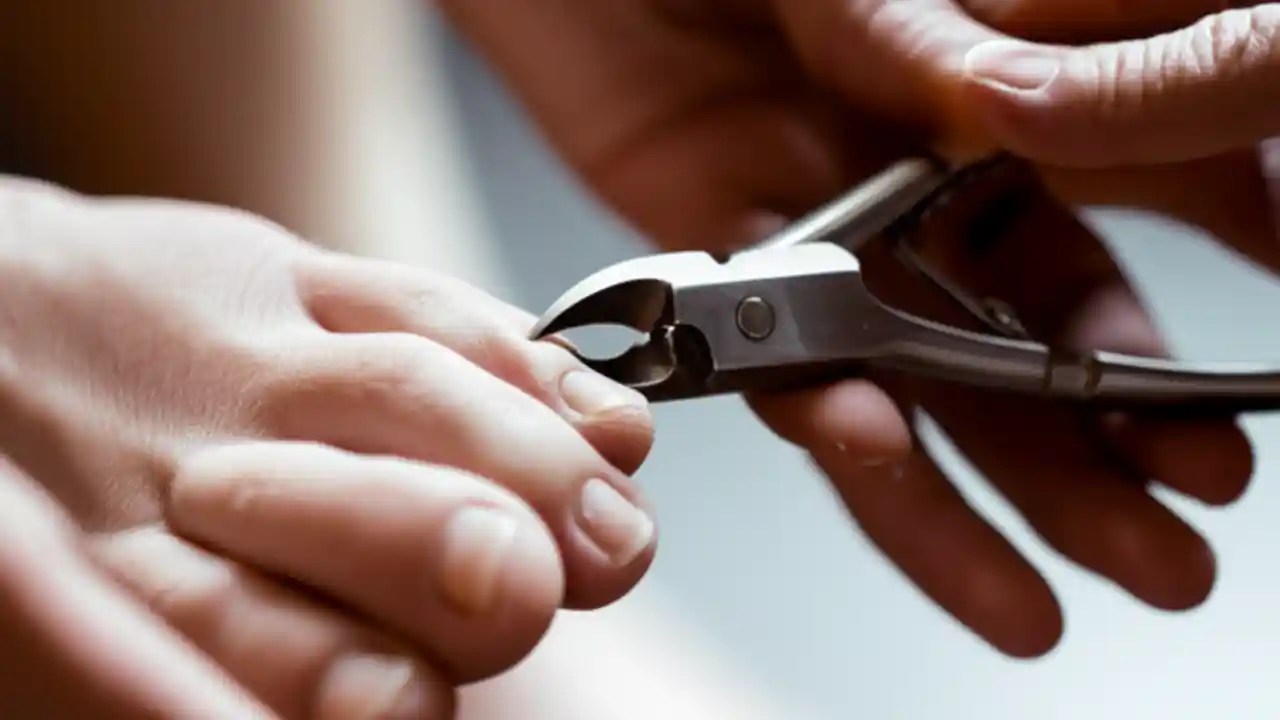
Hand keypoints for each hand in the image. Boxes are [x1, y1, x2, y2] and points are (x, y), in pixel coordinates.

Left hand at [0, 176, 656, 716]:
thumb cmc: (34, 501)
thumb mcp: (82, 622)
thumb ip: (250, 657)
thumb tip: (397, 697)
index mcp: (132, 587)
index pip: (282, 658)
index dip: (367, 686)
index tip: (407, 695)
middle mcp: (192, 474)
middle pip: (366, 523)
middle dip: (459, 557)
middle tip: (527, 579)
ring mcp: (247, 359)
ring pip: (411, 395)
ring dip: (530, 456)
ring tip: (611, 526)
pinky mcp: (277, 272)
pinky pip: (420, 300)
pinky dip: (528, 356)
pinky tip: (599, 410)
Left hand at [440, 0, 1262, 656]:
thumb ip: (922, 37)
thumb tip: (1025, 111)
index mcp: (960, 124)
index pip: (1065, 262)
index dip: (1123, 354)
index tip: (1195, 440)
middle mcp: (891, 201)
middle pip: (994, 356)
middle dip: (1075, 463)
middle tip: (1156, 556)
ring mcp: (798, 242)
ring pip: (891, 390)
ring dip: (960, 493)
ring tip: (1033, 598)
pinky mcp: (699, 265)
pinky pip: (761, 360)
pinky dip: (817, 410)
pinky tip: (878, 452)